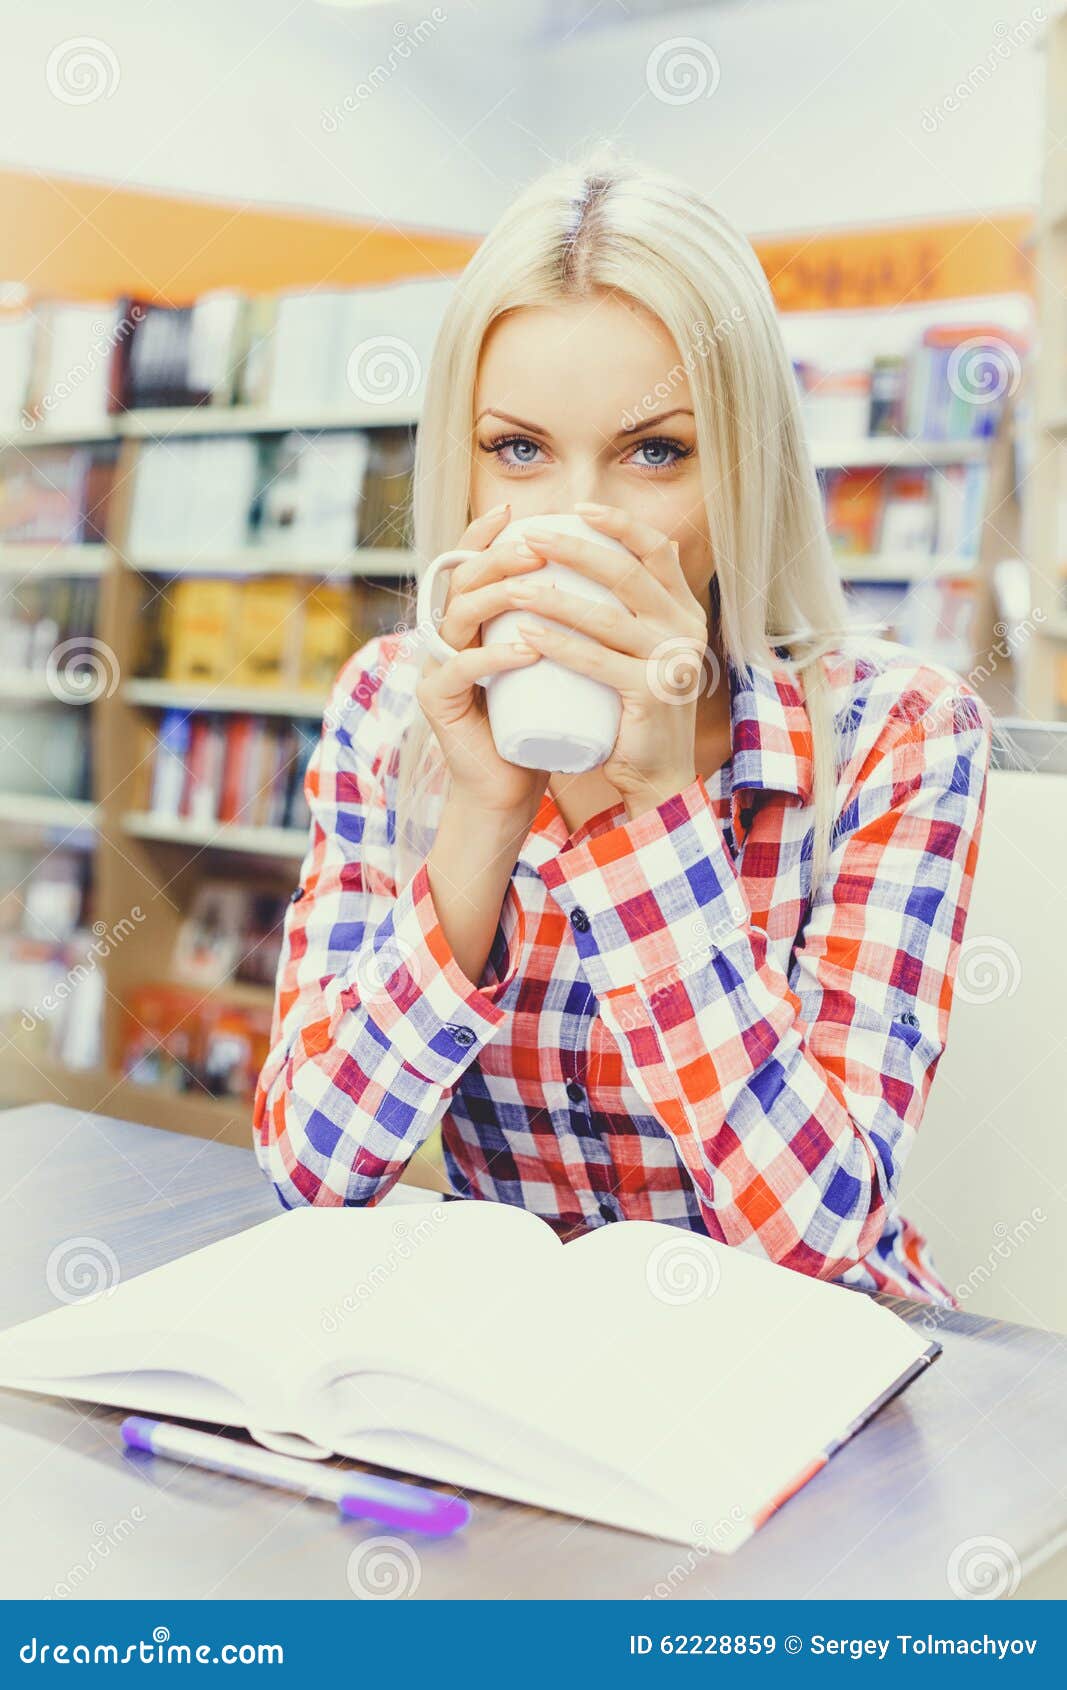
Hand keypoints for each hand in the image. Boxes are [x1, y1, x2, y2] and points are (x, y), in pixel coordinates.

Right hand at [415, 503, 551, 820]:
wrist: (509, 785)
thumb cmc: (537, 721)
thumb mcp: (552, 662)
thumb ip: (562, 623)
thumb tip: (613, 574)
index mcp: (470, 622)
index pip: (471, 565)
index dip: (486, 534)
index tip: (516, 511)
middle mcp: (447, 636)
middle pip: (463, 579)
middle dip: (499, 556)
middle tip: (538, 547)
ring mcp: (437, 667)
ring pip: (459, 615)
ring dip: (498, 595)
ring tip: (535, 585)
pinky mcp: (439, 702)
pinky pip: (462, 670)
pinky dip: (494, 658)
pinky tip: (526, 649)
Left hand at [503, 503, 714, 817]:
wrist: (657, 775)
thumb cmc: (635, 710)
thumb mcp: (644, 650)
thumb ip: (637, 608)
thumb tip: (619, 551)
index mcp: (685, 611)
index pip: (656, 550)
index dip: (618, 525)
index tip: (577, 509)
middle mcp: (686, 630)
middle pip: (627, 573)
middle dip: (574, 549)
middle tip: (528, 538)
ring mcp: (671, 662)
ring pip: (606, 616)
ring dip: (554, 597)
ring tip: (511, 588)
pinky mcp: (651, 694)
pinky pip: (596, 661)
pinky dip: (558, 644)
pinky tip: (525, 632)